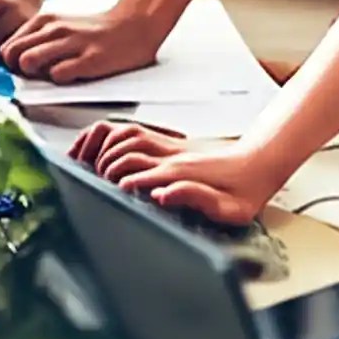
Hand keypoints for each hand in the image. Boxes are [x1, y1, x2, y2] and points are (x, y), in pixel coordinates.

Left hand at [0, 8, 157, 83]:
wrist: (134, 25)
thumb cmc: (94, 31)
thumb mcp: (60, 26)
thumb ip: (38, 39)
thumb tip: (14, 62)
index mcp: (45, 21)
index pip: (6, 47)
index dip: (10, 63)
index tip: (22, 71)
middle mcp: (54, 29)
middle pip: (11, 55)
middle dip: (17, 70)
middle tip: (36, 76)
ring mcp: (71, 43)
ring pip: (28, 61)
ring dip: (35, 75)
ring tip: (53, 75)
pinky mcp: (89, 60)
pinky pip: (58, 75)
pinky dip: (60, 80)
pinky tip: (72, 76)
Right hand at [71, 121, 278, 224]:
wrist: (259, 165)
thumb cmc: (244, 192)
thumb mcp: (229, 208)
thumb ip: (196, 199)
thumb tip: (160, 195)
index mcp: (180, 173)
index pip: (136, 174)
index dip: (117, 186)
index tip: (108, 198)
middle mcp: (168, 154)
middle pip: (122, 153)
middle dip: (101, 170)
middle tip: (89, 186)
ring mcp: (165, 145)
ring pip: (121, 136)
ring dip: (97, 148)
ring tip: (79, 164)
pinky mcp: (164, 142)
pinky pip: (126, 130)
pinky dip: (104, 135)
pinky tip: (94, 147)